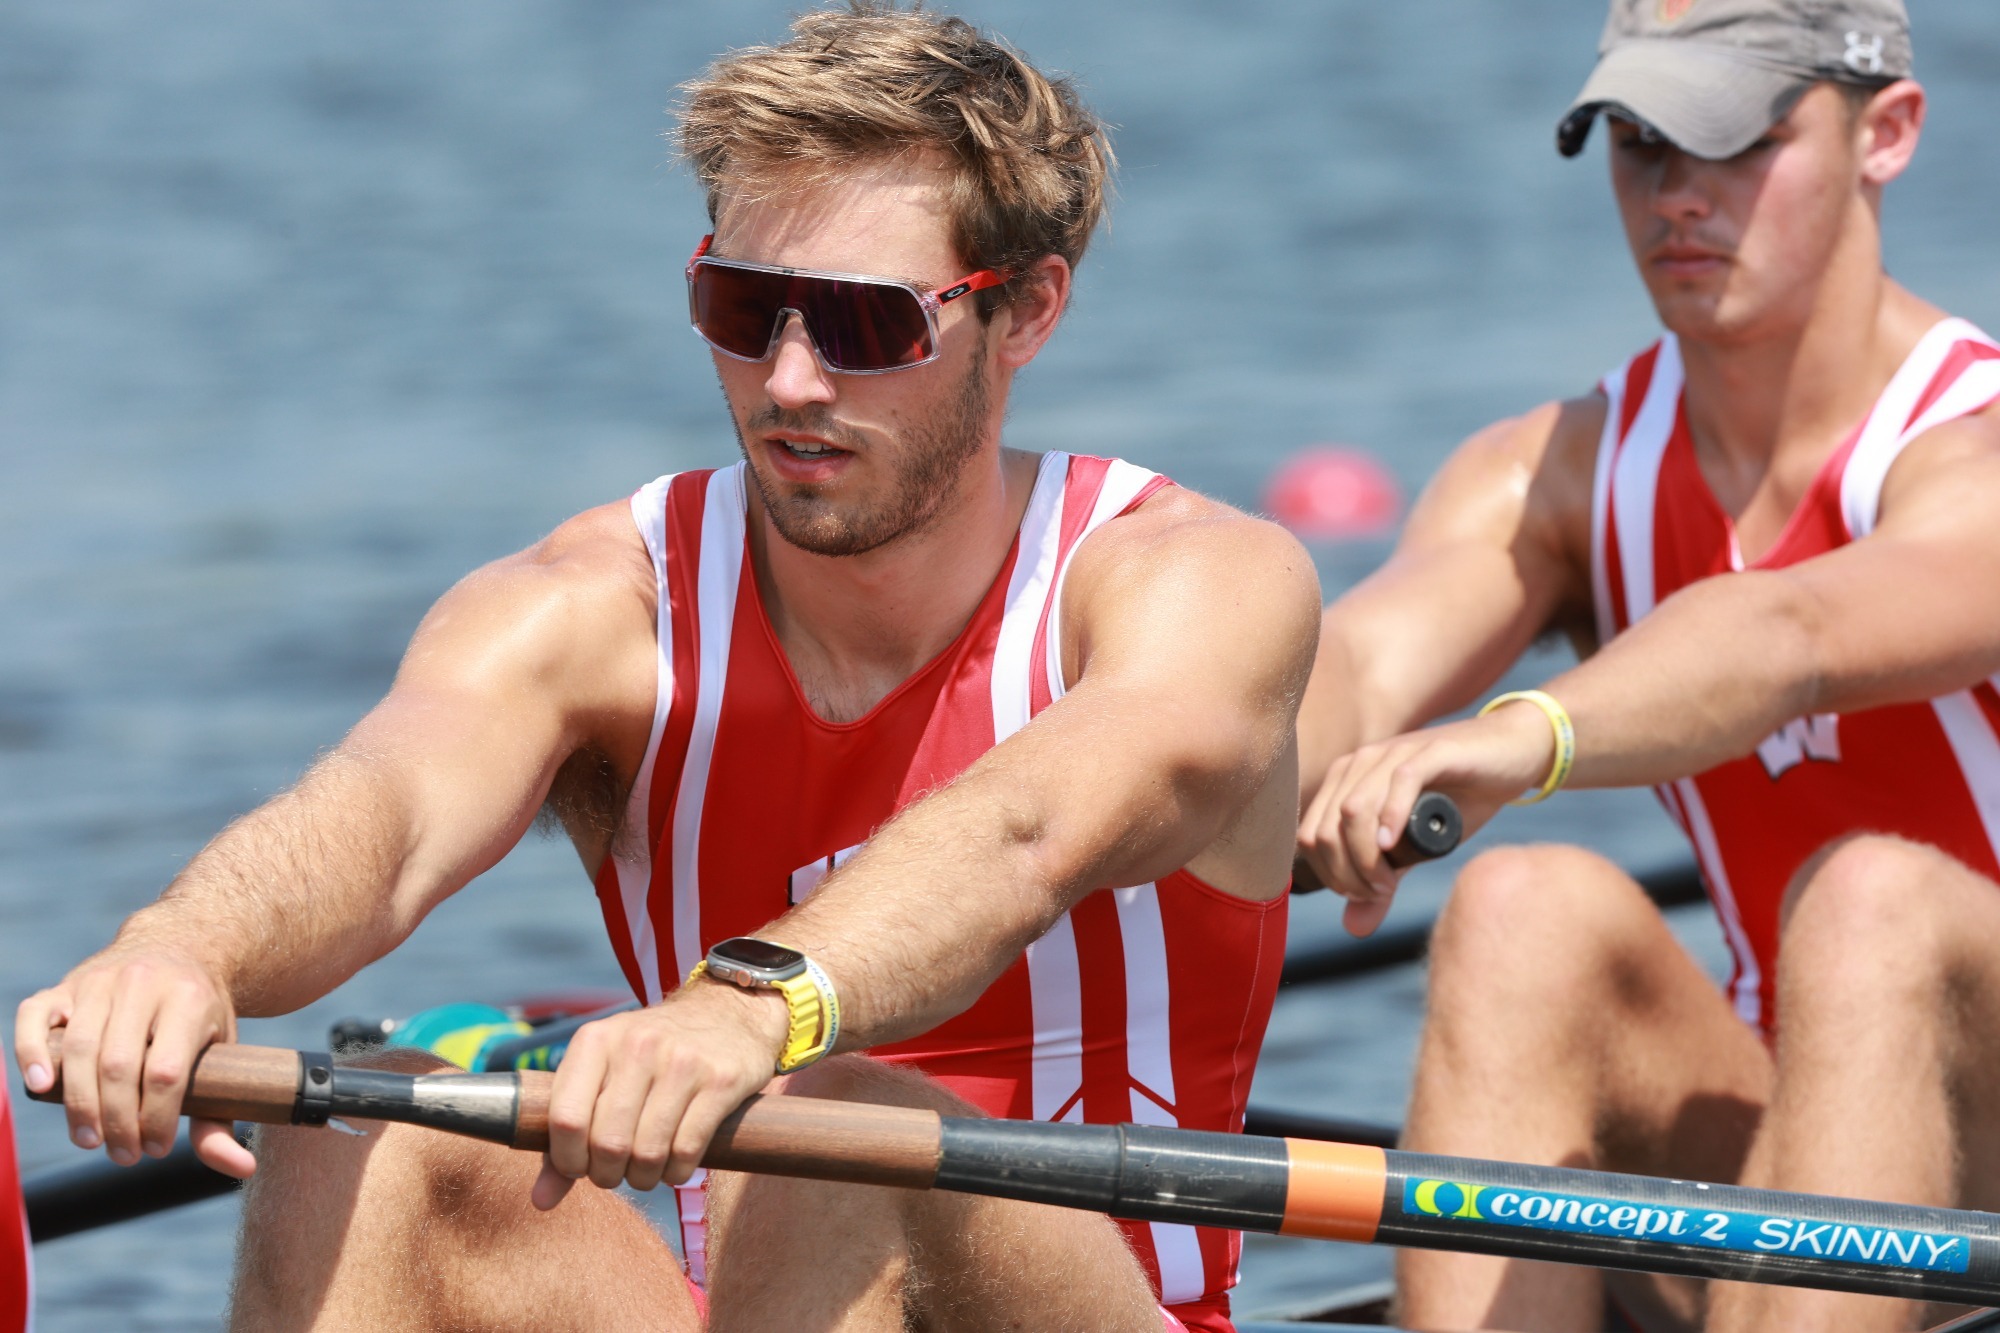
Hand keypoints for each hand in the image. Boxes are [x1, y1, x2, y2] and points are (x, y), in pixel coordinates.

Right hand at [14, 948, 253, 1177]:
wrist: (180, 945)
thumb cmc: (200, 1012)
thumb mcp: (224, 1049)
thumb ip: (224, 1112)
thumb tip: (241, 1168)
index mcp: (189, 999)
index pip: (165, 1070)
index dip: (156, 1118)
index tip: (155, 1149)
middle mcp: (142, 984)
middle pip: (119, 1064)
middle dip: (117, 1120)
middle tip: (122, 1154)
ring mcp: (100, 980)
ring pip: (79, 1047)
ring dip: (79, 1104)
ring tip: (90, 1139)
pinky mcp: (66, 984)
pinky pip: (35, 1016)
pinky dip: (31, 1052)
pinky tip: (40, 1087)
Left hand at [532, 977, 789, 1209]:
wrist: (728, 1013)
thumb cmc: (652, 1054)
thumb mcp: (604, 1074)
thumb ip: (567, 1134)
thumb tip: (540, 1201)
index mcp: (596, 1040)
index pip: (565, 1119)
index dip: (568, 1160)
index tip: (579, 1167)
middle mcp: (638, 1045)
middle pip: (608, 1143)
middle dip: (608, 1174)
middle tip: (616, 1173)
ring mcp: (683, 1061)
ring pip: (648, 1152)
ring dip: (643, 1177)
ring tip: (645, 1171)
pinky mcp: (721, 1080)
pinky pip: (687, 1150)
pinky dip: (677, 1173)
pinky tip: (675, 1166)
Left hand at [1297, 701, 1555, 935]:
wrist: (1509, 758)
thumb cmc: (1456, 801)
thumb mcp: (1415, 850)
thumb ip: (1383, 882)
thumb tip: (1352, 929)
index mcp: (1345, 781)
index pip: (1310, 835)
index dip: (1329, 875)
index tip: (1362, 896)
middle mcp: (1361, 763)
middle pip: (1326, 828)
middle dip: (1345, 873)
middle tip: (1378, 893)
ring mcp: (1393, 754)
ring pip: (1354, 809)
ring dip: (1365, 857)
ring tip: (1388, 882)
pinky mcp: (1431, 751)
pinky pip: (1400, 782)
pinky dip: (1391, 818)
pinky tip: (1394, 846)